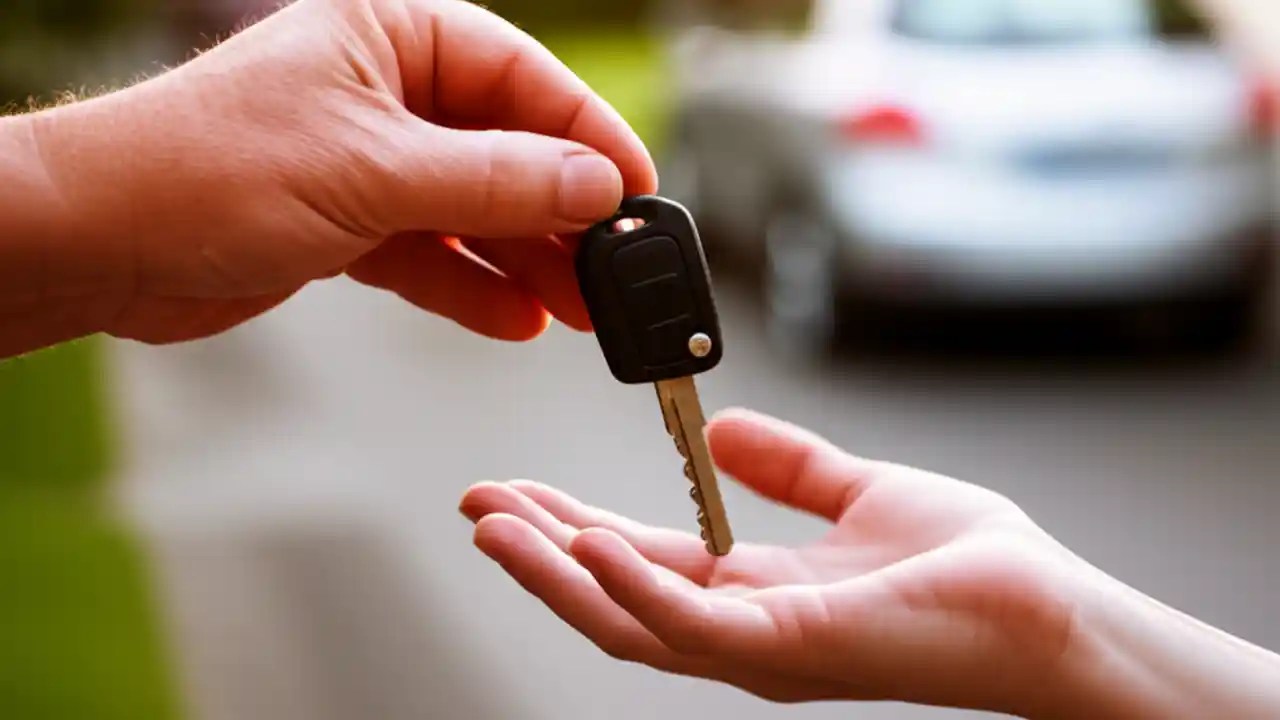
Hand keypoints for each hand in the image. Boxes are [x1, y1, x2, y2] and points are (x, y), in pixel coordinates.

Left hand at [12, 0, 653, 350]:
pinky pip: (433, 257)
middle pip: (507, 152)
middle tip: (616, 272)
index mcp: (393, 37)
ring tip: (581, 311)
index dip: (587, 136)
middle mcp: (387, 94)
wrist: (100, 244)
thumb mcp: (376, 171)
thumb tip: (595, 185)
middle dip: (561, 216)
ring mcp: (369, 163)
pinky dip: (471, 290)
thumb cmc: (209, 170)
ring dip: (527, 263)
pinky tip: (517, 321)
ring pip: (475, 213)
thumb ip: (496, 181)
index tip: (639, 192)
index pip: (523, 79)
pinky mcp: (349, 226)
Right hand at [460, 409, 1090, 715]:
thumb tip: (723, 429)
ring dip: (552, 573)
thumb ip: (789, 467)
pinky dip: (627, 586)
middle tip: (477, 504)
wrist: (1045, 609)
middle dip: (539, 552)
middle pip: (612, 595)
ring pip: (624, 619)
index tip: (519, 490)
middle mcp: (741, 628)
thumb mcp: (856, 493)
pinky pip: (687, 622)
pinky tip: (585, 544)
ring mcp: (758, 644)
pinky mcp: (786, 645)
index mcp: (753, 590)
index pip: (639, 561)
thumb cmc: (969, 568)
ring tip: (493, 524)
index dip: (570, 528)